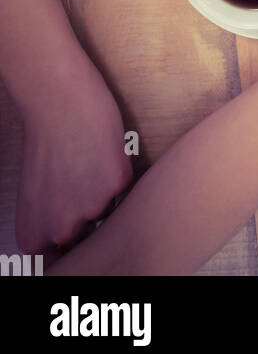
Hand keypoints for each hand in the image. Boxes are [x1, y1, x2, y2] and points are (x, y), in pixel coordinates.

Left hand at [16, 52, 131, 253]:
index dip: (70, 225)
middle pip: (89, 233)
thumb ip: (50, 221)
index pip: (63, 252)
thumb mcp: (35, 194)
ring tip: (89, 157)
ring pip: (109, 208)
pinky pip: (126, 183)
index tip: (69, 205)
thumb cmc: (43, 141)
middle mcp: (61, 231)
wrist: (56, 100)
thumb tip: (73, 237)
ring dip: (105, 187)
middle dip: (89, 206)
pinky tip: (103, 148)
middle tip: (80, 175)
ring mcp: (90, 209)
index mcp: (34, 237)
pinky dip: (120, 167)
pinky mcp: (116, 183)